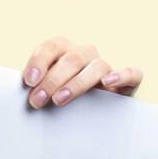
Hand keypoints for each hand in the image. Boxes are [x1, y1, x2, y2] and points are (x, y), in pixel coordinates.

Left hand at [21, 36, 143, 107]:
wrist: (89, 112)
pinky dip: (121, 75)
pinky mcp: (127, 79)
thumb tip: (26, 93)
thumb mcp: (45, 89)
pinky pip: (131, 72)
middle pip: (71, 59)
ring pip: (97, 66)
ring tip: (60, 100)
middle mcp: (85, 54)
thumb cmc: (59, 97)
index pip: (51, 47)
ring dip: (76, 83)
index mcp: (63, 51)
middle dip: (52, 80)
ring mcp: (105, 66)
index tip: (29, 81)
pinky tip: (108, 83)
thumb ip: (37, 85)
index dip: (39, 61)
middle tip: (38, 100)